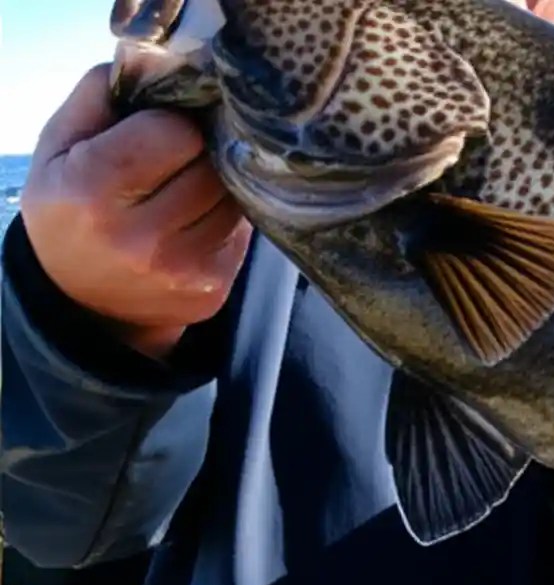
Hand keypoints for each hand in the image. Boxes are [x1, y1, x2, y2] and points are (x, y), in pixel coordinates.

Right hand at [20, 64, 250, 359]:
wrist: (82, 300)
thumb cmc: (71, 208)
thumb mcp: (60, 148)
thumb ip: (101, 96)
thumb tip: (159, 65)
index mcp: (93, 193)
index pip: (176, 132)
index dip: (172, 125)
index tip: (156, 134)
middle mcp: (139, 239)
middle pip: (211, 165)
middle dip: (199, 155)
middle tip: (176, 162)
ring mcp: (182, 270)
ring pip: (233, 198)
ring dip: (216, 186)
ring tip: (183, 192)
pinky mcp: (212, 290)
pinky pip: (243, 232)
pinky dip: (225, 220)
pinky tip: (194, 224)